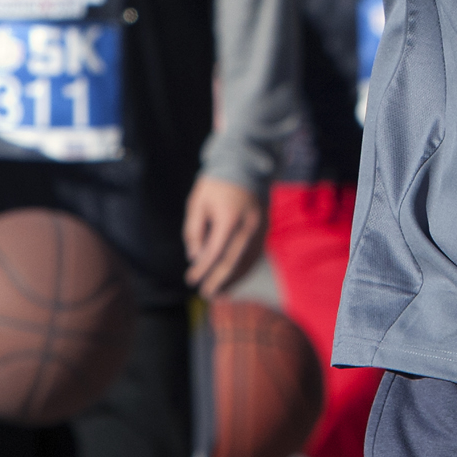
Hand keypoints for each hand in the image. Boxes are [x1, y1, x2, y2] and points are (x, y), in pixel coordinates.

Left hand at [184, 177, 265, 296]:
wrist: (246, 163)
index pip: (214, 253)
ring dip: (233, 279)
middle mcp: (248, 226)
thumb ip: (194, 231)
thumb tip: (195, 256)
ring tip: (221, 292)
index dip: (201, 270)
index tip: (191, 280)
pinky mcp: (266, 227)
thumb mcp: (197, 203)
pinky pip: (256, 254)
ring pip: (247, 261)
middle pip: (232, 262)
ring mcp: (260, 228)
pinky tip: (236, 277)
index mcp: (229, 219)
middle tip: (206, 294)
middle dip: (218, 281)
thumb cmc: (217, 183)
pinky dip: (245, 268)